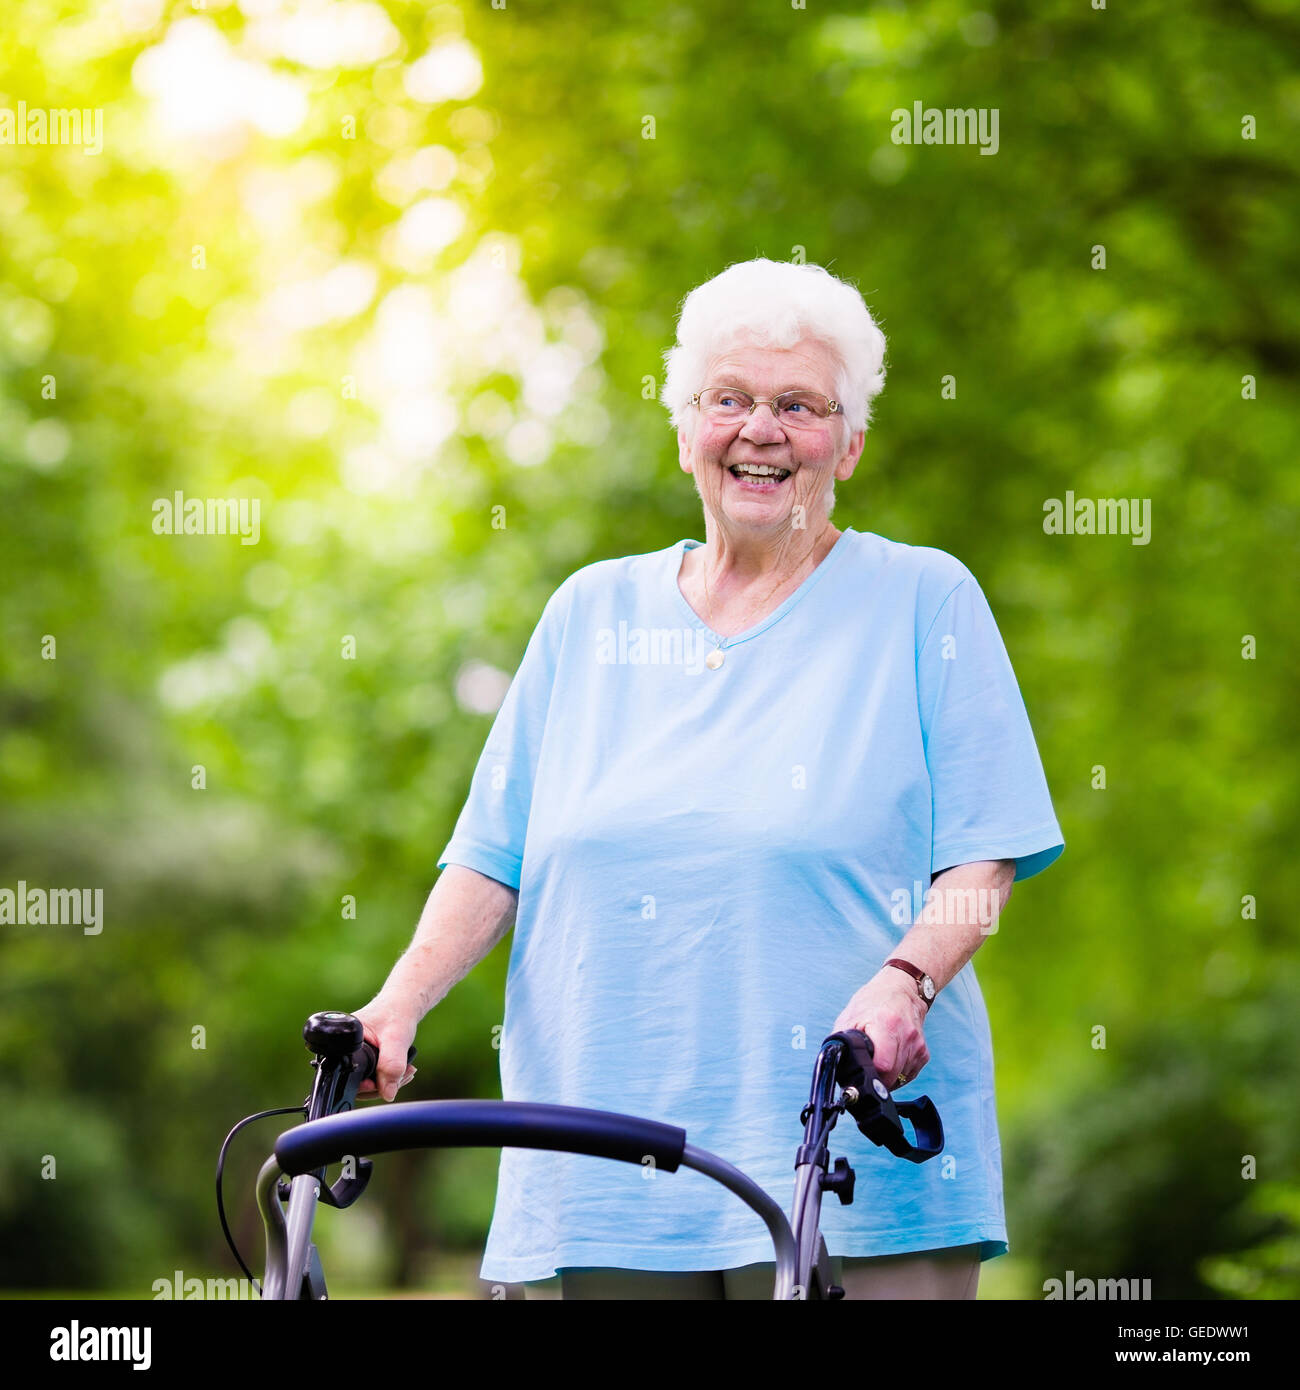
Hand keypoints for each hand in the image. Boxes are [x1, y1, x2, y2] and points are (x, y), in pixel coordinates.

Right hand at [352, 995, 418, 1101]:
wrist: (404, 1003)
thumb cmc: (396, 1013)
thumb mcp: (396, 1039)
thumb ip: (391, 1066)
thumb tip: (388, 1093)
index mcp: (344, 1043)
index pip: (346, 1077)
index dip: (364, 1087)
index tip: (381, 1085)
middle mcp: (346, 1050)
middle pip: (357, 1083)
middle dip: (382, 1085)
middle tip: (402, 1077)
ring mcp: (356, 1054)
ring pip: (368, 1080)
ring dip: (389, 1081)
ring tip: (407, 1071)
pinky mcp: (366, 1056)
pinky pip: (375, 1075)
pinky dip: (390, 1076)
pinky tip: (404, 1069)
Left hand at [832, 971, 929, 1089]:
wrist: (900, 988)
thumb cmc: (873, 1001)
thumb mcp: (850, 1016)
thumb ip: (842, 1041)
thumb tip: (834, 1063)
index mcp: (886, 1024)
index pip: (883, 1066)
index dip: (869, 1072)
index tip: (861, 1070)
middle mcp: (906, 1035)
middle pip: (892, 1075)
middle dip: (877, 1076)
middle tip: (866, 1065)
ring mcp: (917, 1045)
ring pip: (901, 1078)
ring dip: (887, 1075)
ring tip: (878, 1057)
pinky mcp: (924, 1052)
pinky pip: (909, 1074)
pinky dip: (897, 1073)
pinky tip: (889, 1058)